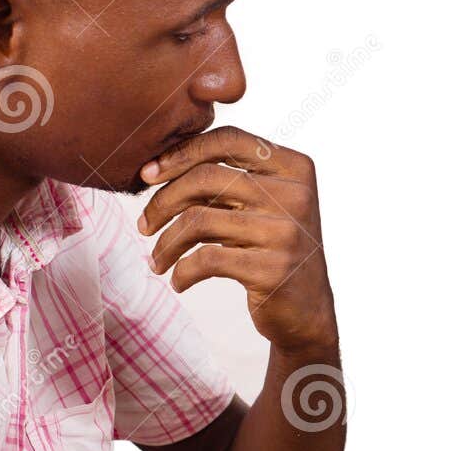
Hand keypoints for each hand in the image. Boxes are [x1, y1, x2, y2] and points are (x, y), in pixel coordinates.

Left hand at [139, 126, 336, 356]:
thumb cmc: (271, 250)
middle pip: (206, 178)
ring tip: (157, 260)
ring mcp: (286, 232)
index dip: (181, 152)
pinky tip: (178, 281)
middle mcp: (295, 195)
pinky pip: (206, 260)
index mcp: (295, 168)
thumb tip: (156, 167)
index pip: (228, 139)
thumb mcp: (262, 206)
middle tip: (144, 224)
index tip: (148, 175)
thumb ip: (228, 180)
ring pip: (199, 220)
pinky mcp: (272, 269)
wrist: (307, 311)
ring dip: (166, 243)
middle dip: (163, 201)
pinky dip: (182, 271)